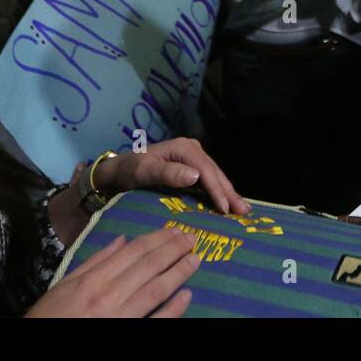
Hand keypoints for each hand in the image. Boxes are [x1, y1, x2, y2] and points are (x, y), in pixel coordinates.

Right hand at [24, 228, 199, 317]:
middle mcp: (107, 295)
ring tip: (195, 259)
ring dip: (178, 272)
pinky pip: (155, 321)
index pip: (132, 252)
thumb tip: (121, 241)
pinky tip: (187, 296)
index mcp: (92, 279)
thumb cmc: (48, 318)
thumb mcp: (63, 286)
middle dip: (173, 250)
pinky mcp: (127, 334)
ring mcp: (119, 317)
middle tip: (192, 238)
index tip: (174, 230)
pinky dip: (173, 309)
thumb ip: (93, 262)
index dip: (157, 239)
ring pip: (155, 289)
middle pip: (148, 266)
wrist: (36, 347)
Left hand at [93, 136, 250, 215]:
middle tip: (244, 212)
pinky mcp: (190, 168)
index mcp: (184, 148)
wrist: (115, 172)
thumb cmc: (128, 171)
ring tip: (242, 210)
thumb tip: (196, 176)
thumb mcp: (144, 171)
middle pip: (215, 173)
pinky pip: (209, 180)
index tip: (225, 210)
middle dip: (230, 192)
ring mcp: (192, 159)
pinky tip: (227, 203)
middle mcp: (192, 150)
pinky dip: (219, 192)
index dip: (217, 190)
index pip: (206, 171)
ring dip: (228, 193)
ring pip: (215, 177)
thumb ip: (168, 173)